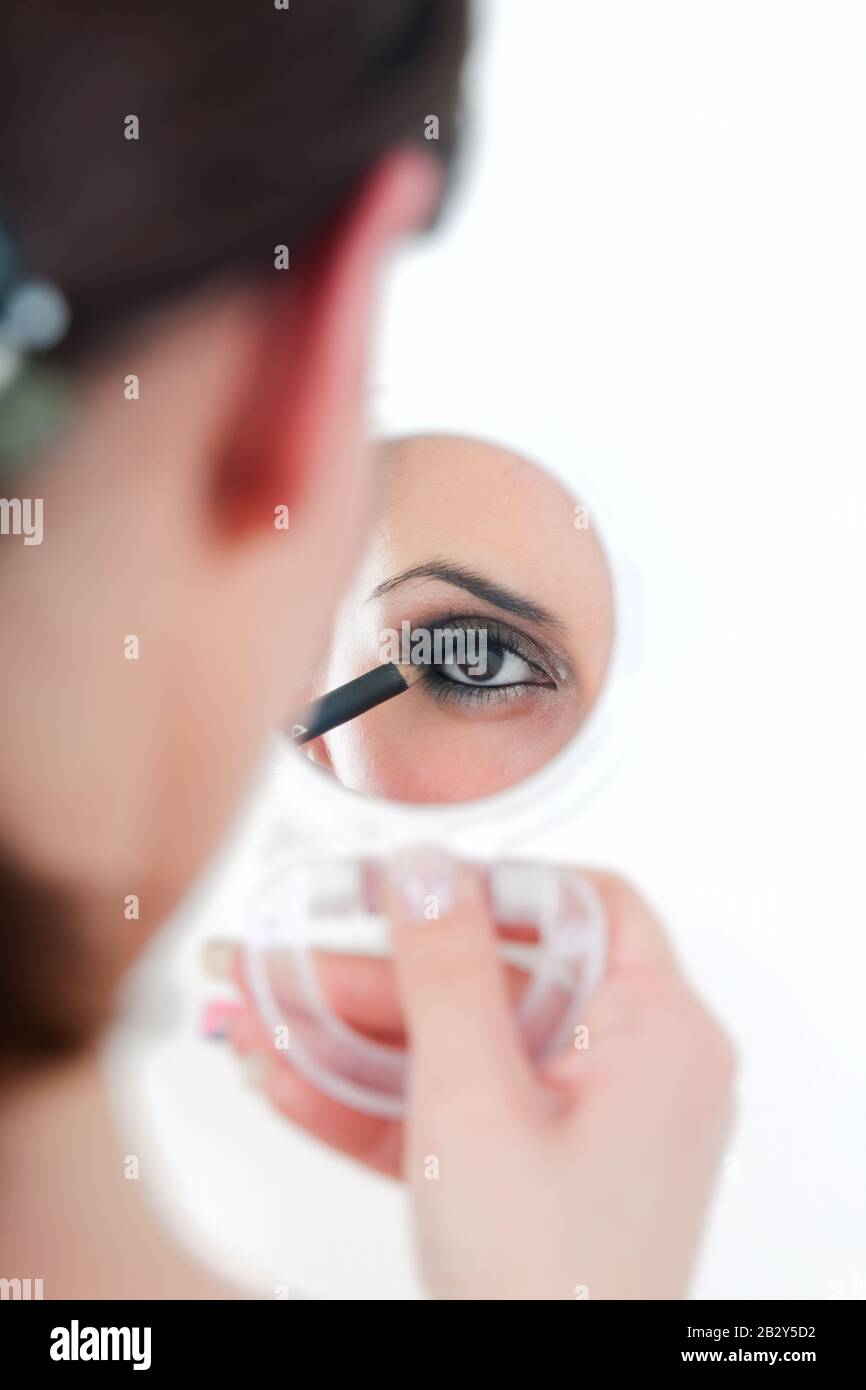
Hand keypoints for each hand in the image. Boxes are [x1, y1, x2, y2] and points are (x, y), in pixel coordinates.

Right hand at [206, 852, 735, 1299]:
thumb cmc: (551, 1290)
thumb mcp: (478, 1105)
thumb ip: (447, 975)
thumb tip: (427, 871)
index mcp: (657, 1037)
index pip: (583, 906)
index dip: (490, 883)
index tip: (403, 881)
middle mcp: (628, 1074)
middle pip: (491, 981)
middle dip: (372, 975)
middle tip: (287, 954)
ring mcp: (574, 1129)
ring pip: (453, 1048)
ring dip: (350, 1036)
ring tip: (258, 1014)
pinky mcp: (527, 1174)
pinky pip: (447, 1111)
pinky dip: (373, 1100)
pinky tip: (289, 1080)